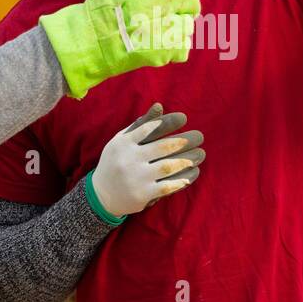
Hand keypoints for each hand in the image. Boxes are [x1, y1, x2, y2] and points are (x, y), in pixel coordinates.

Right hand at [39, 0, 234, 98]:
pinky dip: (174, 49)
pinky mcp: (158, 52)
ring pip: (189, 27)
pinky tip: (154, 46)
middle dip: (185, 10)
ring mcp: (156, 29)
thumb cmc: (107, 12)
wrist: (84, 42)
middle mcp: (152, 5)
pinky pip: (184, 47)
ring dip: (178, 30)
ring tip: (151, 32)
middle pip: (192, 4)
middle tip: (161, 15)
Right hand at [86, 103, 205, 222]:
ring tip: (200, 154)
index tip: (184, 118)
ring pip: (168, 166)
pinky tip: (193, 172)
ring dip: (188, 159)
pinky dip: (183, 179)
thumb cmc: (117, 161)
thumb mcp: (122, 141)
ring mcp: (136, 178)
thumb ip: (141, 125)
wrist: (102, 195)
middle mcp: (129, 159)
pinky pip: (167, 186)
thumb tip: (160, 106)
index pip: (150, 128)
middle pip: (163, 147)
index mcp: (124, 143)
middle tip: (200, 136)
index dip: (169, 122)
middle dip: (185, 141)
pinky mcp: (142, 194)